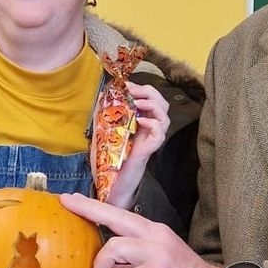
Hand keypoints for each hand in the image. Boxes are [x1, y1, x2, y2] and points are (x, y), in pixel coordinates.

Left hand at [61, 193, 229, 267]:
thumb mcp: (157, 262)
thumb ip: (132, 258)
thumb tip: (106, 261)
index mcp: (153, 231)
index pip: (119, 212)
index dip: (94, 205)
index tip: (72, 198)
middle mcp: (154, 235)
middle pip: (114, 216)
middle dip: (88, 209)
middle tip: (66, 204)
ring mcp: (156, 252)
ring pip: (113, 247)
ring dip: (98, 266)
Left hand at [101, 83, 169, 207]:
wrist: (112, 183)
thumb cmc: (110, 159)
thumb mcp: (105, 130)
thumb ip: (104, 113)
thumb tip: (102, 94)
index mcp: (142, 121)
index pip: (150, 98)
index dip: (141, 88)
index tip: (125, 84)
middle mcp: (150, 129)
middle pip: (162, 103)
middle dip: (149, 92)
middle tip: (133, 91)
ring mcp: (152, 139)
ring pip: (165, 117)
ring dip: (152, 105)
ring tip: (137, 103)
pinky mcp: (150, 150)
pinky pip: (160, 134)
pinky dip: (153, 124)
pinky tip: (140, 121)